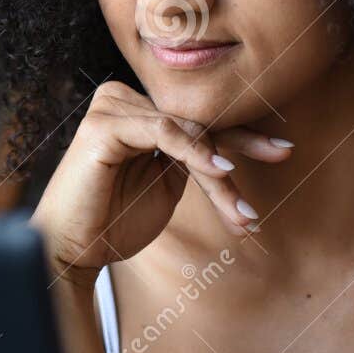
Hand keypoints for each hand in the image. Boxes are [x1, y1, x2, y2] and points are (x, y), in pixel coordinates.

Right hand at [30, 81, 293, 281]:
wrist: (70, 252)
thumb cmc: (112, 223)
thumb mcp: (165, 185)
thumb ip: (190, 159)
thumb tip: (232, 146)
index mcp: (135, 112)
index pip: (197, 120)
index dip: (243, 134)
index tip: (283, 148)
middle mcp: (122, 100)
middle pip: (196, 122)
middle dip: (241, 146)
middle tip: (282, 154)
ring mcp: (111, 107)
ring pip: (187, 131)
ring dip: (220, 172)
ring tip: (241, 209)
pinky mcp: (104, 124)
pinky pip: (164, 132)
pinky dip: (196, 153)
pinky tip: (221, 171)